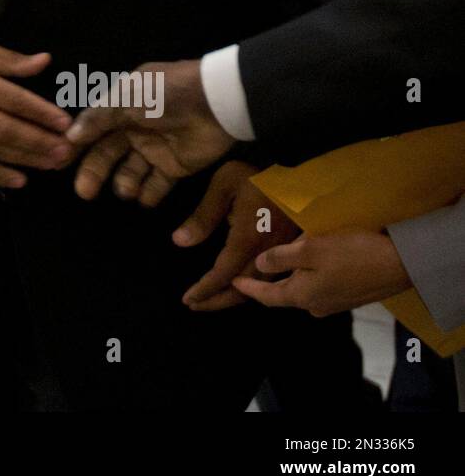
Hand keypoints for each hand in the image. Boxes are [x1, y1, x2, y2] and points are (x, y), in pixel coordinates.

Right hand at [0, 35, 71, 189]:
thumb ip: (9, 60)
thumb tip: (44, 61)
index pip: (13, 99)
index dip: (41, 112)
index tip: (65, 123)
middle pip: (6, 129)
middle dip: (39, 142)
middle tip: (66, 151)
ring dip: (24, 160)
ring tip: (51, 164)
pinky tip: (18, 180)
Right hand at [67, 59, 235, 199]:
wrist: (215, 103)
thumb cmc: (164, 96)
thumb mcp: (126, 99)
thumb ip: (97, 118)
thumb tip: (69, 136)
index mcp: (120, 105)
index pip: (92, 127)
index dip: (76, 145)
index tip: (60, 162)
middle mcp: (133, 127)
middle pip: (107, 153)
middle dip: (94, 172)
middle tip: (84, 192)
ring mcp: (154, 147)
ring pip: (129, 171)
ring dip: (123, 184)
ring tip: (126, 191)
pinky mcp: (175, 165)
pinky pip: (156, 184)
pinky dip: (148, 194)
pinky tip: (143, 198)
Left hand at [175, 161, 298, 310]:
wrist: (297, 170)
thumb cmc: (255, 175)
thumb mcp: (223, 185)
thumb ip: (202, 216)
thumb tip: (179, 242)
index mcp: (248, 238)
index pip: (223, 274)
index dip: (205, 289)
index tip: (187, 299)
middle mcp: (267, 253)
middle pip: (242, 290)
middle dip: (216, 301)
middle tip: (194, 305)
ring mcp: (283, 255)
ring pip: (258, 289)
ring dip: (233, 299)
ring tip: (210, 301)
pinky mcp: (292, 253)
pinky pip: (271, 280)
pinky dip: (252, 291)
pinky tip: (238, 289)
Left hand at [233, 231, 412, 316]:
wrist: (401, 265)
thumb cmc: (351, 253)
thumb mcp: (310, 249)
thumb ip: (280, 258)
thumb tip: (259, 265)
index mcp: (303, 296)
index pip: (267, 296)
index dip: (248, 289)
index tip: (230, 283)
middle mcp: (317, 305)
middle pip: (284, 294)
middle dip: (265, 285)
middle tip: (247, 274)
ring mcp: (335, 303)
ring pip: (302, 289)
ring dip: (288, 277)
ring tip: (273, 264)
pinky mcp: (350, 295)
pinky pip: (319, 286)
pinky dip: (307, 275)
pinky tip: (306, 264)